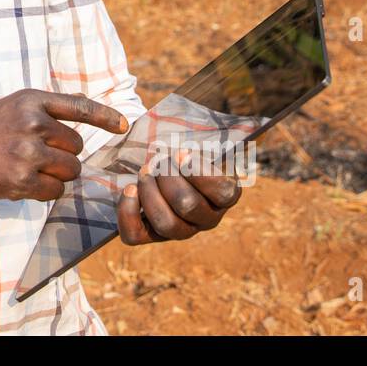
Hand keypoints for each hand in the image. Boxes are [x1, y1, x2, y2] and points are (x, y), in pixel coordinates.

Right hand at [0, 89, 127, 202]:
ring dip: (57, 176)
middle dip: (64, 156)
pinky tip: (22, 183)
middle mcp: (31, 123)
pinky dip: (45, 192)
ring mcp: (26, 153)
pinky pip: (54, 192)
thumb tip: (82, 108)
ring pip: (69, 171)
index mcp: (30, 100)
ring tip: (29, 170)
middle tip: (38, 157)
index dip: (105, 116)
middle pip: (76, 147)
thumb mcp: (11, 107)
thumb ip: (45, 109)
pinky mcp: (20, 180)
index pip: (79, 106)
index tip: (124, 125)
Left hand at [116, 149, 241, 244]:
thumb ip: (217, 138)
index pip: (223, 192)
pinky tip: (129, 190)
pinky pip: (136, 236)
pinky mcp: (150, 236)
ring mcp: (180, 231)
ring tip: (144, 172)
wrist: (160, 161)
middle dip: (168, 177)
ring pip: (167, 224)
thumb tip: (238, 129)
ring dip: (150, 193)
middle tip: (158, 159)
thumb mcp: (201, 143)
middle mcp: (207, 218)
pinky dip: (128, 212)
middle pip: (188, 205)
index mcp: (226, 196)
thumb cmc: (184, 151)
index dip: (199, 172)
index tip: (182, 152)